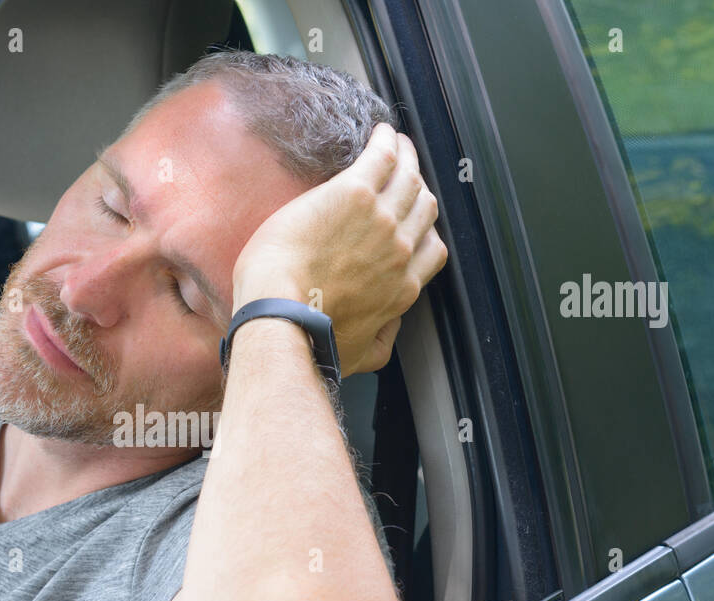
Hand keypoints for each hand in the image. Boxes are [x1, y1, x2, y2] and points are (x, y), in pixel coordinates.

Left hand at [230, 124, 446, 376]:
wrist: (283, 316)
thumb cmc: (310, 339)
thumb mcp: (362, 355)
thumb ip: (383, 340)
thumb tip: (391, 330)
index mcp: (402, 287)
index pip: (431, 250)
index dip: (423, 230)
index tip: (412, 220)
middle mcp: (400, 249)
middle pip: (423, 207)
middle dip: (417, 188)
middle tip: (407, 173)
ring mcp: (380, 219)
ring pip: (408, 177)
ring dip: (406, 156)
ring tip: (398, 144)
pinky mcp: (353, 193)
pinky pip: (381, 157)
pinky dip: (386, 141)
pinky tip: (382, 132)